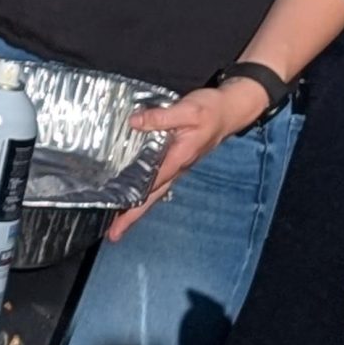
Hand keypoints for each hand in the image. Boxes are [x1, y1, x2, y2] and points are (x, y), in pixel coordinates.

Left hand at [108, 79, 268, 239]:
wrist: (230, 110)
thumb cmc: (211, 110)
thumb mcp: (187, 110)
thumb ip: (160, 117)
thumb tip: (134, 122)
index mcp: (178, 159)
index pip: (151, 186)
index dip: (133, 202)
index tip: (116, 216)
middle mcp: (177, 168)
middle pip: (151, 197)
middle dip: (132, 216)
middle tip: (113, 234)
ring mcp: (178, 166)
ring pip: (154, 191)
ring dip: (136, 206)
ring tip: (116, 220)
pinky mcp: (176, 159)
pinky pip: (157, 179)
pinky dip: (143, 189)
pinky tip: (130, 192)